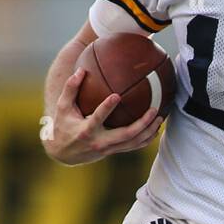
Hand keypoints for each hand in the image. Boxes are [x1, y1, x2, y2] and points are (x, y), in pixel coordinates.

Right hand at [42, 66, 162, 164]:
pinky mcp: (113, 151)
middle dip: (141, 124)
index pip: (97, 119)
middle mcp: (99, 142)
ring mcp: (108, 149)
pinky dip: (146, 138)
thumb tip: (81, 70)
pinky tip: (156, 128)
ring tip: (160, 117)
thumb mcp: (63, 108)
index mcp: (86, 130)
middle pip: (125, 135)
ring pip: (133, 143)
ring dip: (148, 131)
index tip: (116, 95)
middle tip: (154, 110)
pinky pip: (133, 146)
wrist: (63, 153)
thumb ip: (71, 88)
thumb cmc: (63, 126)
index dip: (107, 108)